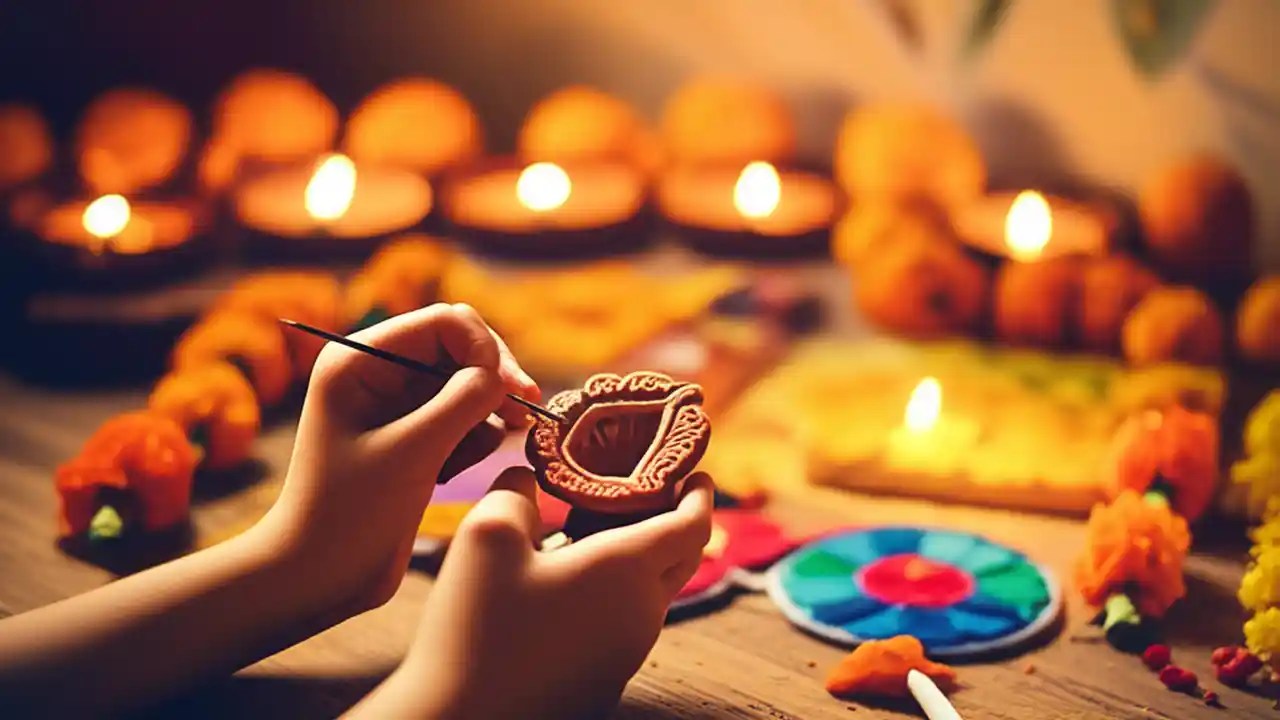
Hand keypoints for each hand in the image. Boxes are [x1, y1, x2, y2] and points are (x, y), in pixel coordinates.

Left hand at [261, 303, 540, 616]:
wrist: (319, 577)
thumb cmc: (348, 515)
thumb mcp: (411, 453)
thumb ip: (461, 403)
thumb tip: (503, 375)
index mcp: (360, 361)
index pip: (444, 323)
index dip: (487, 349)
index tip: (516, 394)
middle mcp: (378, 373)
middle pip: (462, 347)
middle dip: (494, 380)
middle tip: (525, 416)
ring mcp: (396, 406)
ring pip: (469, 384)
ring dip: (486, 415)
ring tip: (470, 456)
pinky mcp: (414, 437)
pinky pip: (464, 418)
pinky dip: (474, 440)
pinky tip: (453, 473)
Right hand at [366, 467, 713, 719]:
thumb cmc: (476, 625)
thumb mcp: (488, 533)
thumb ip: (518, 490)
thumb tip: (529, 481)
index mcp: (629, 570)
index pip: (694, 525)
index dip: (699, 494)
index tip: (696, 474)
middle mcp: (641, 615)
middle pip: (680, 560)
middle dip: (675, 522)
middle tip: (652, 494)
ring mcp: (626, 654)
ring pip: (650, 595)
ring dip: (637, 561)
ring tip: (592, 534)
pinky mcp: (604, 681)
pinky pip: (622, 626)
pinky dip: (613, 596)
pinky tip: (564, 589)